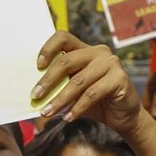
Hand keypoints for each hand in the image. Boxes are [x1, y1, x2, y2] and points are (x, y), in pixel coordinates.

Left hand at [32, 32, 146, 135]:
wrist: (122, 115)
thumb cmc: (93, 101)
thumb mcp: (72, 91)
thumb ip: (57, 86)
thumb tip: (33, 93)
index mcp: (83, 49)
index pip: (63, 38)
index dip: (48, 49)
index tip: (37, 66)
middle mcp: (98, 52)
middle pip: (66, 61)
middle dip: (47, 81)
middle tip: (35, 96)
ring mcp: (111, 63)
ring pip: (78, 81)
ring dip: (59, 99)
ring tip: (46, 112)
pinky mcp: (120, 78)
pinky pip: (92, 93)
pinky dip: (77, 108)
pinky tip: (68, 118)